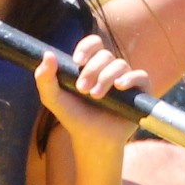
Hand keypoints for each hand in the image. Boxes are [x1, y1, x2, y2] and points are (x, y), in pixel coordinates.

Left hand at [37, 34, 149, 150]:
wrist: (92, 140)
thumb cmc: (74, 117)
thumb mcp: (53, 98)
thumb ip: (44, 78)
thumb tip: (48, 54)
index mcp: (91, 65)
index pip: (94, 44)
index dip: (87, 47)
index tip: (78, 61)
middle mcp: (110, 69)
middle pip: (105, 55)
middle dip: (92, 70)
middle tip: (82, 89)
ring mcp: (126, 79)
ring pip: (120, 64)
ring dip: (106, 78)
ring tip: (96, 96)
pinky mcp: (140, 91)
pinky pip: (141, 76)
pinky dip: (130, 78)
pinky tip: (119, 86)